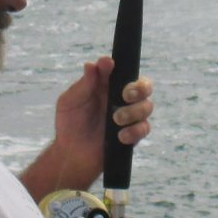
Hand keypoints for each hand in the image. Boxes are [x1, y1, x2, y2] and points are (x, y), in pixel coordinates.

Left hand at [51, 57, 155, 173]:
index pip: (120, 70)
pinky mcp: (133, 134)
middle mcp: (122, 98)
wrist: (71, 154)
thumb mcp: (70, 101)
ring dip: (134, 112)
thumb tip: (92, 64)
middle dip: (140, 88)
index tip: (108, 65)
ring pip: (147, 107)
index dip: (118, 65)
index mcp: (107, 85)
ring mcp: (130, 116)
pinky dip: (134, 131)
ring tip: (116, 120)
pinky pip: (144, 128)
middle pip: (144, 86)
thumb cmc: (69, 123)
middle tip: (125, 95)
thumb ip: (83, 84)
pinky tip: (121, 136)